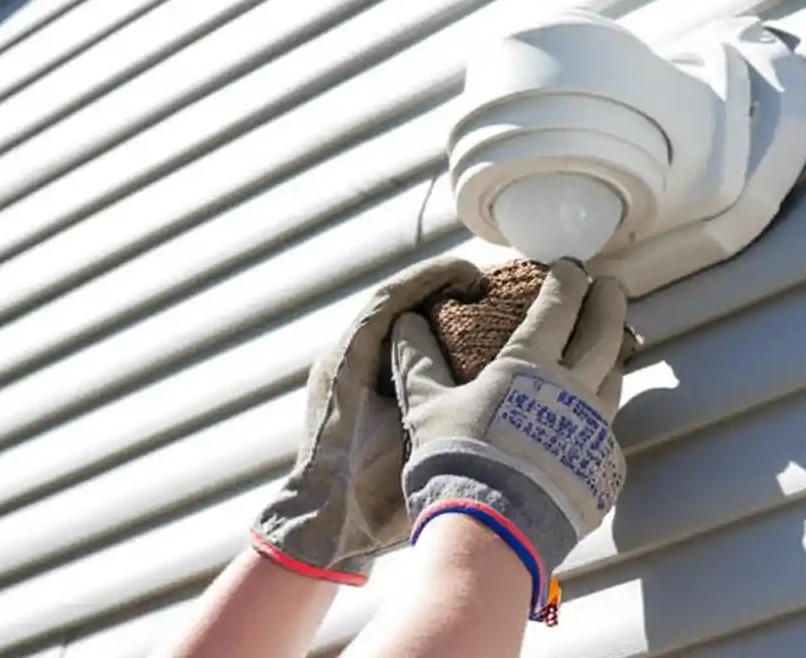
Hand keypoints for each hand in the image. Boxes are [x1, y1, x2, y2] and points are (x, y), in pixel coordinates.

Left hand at [251, 257, 481, 583]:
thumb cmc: (361, 494)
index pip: (390, 299)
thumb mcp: (408, 443)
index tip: (473, 274)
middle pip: (390, 305)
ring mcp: (343, 378)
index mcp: (348, 361)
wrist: (322, 532)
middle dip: (434, 288)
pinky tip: (457, 353)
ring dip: (429, 313)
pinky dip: (422, 344)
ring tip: (474, 312)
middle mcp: (340, 360)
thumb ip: (431, 404)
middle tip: (481, 288)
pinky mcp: (352, 396)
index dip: (432, 278)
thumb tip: (483, 371)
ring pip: (389, 328)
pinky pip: (391, 355)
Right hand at [390, 260, 635, 622]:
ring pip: (615, 379)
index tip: (572, 267)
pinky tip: (593, 417)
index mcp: (531, 366)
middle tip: (612, 286)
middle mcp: (572, 391)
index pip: (560, 306)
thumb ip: (418, 360)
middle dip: (609, 303)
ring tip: (613, 343)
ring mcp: (593, 430)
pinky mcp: (602, 467)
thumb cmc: (456, 463)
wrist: (489, 533)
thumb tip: (405, 323)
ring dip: (615, 354)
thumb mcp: (427, 406)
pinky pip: (609, 431)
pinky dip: (602, 413)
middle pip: (605, 333)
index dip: (569, 280)